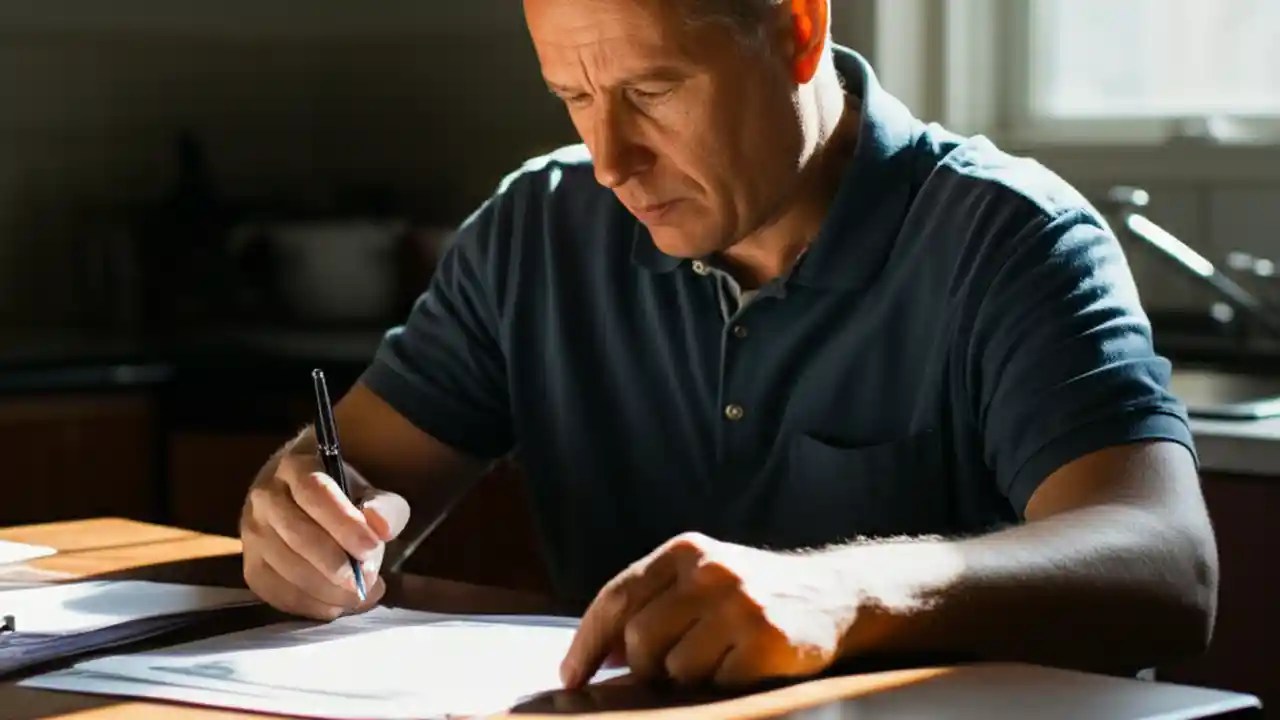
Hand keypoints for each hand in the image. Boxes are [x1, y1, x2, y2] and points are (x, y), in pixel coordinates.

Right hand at [240, 441, 410, 619]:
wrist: (305, 507)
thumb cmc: (344, 499)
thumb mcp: (372, 493)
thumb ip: (386, 507)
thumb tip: (381, 526)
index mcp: (296, 465)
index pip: (314, 492)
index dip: (343, 523)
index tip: (371, 547)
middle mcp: (265, 495)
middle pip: (297, 534)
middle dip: (335, 564)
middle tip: (367, 582)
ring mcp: (251, 532)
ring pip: (285, 567)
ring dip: (326, 590)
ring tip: (359, 595)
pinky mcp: (250, 564)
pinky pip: (275, 591)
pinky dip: (308, 604)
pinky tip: (334, 605)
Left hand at [560, 532, 852, 687]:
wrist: (835, 595)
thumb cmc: (753, 593)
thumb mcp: (701, 580)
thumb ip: (651, 605)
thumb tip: (600, 655)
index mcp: (686, 551)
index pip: (617, 597)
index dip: (587, 642)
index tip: (570, 677)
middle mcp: (711, 571)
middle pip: (640, 638)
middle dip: (643, 667)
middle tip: (664, 673)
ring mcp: (740, 605)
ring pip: (676, 668)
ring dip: (687, 679)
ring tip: (717, 660)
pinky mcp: (765, 641)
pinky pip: (716, 685)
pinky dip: (722, 686)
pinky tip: (743, 667)